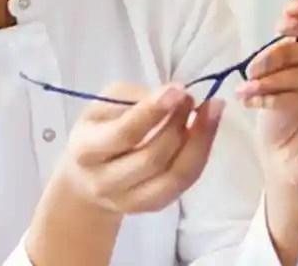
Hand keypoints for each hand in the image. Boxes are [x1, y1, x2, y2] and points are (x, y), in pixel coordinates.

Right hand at [56, 83, 225, 214]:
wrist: (87, 179)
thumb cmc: (97, 132)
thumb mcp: (101, 106)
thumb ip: (132, 99)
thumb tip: (174, 98)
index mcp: (86, 151)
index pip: (124, 134)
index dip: (154, 111)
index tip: (179, 89)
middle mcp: (105, 182)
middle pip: (153, 157)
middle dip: (178, 123)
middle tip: (191, 97)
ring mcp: (130, 201)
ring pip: (175, 175)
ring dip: (199, 140)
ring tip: (211, 110)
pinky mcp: (152, 207)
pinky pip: (184, 182)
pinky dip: (200, 154)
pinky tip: (207, 130)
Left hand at [237, 0, 297, 189]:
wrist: (283, 158)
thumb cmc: (281, 111)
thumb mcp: (276, 71)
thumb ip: (286, 45)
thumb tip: (286, 20)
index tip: (288, 11)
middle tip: (276, 35)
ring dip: (274, 71)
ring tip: (248, 85)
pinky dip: (274, 96)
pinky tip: (251, 100)